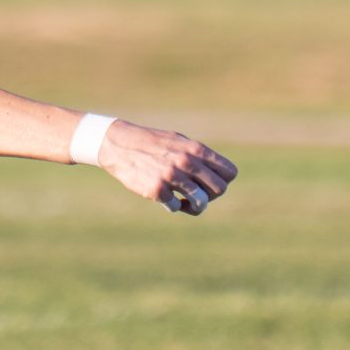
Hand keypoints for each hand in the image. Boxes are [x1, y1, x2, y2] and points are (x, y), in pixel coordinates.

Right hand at [95, 121, 237, 215]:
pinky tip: (164, 197)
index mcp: (196, 149)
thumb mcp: (179, 142)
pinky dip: (172, 205)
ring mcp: (172, 177)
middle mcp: (187, 162)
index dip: (223, 181)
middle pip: (220, 190)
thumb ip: (199, 157)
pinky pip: (176, 207)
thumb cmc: (152, 144)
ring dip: (194, 206)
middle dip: (211, 196)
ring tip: (185, 203)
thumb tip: (220, 176)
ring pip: (201, 202)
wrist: (119, 145)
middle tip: (198, 195)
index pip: (229, 173)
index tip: (209, 183)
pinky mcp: (157, 190)